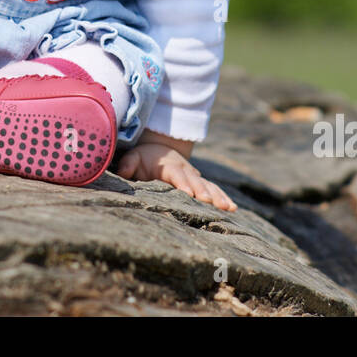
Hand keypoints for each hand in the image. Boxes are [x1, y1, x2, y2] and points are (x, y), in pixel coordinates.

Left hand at [116, 142, 236, 211]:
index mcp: (169, 167)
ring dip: (218, 196)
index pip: (176, 175)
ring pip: (208, 186)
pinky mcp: (200, 183)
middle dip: (203, 192)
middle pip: (195, 182)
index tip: (189, 193)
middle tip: (209, 203)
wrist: (161, 149)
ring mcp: (195, 177)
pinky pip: (214, 190)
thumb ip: (128, 164)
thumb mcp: (134, 157)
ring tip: (228, 207)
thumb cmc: (145, 157)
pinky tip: (233, 207)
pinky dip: (224, 197)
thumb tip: (123, 171)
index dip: (183, 183)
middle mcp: (185, 171)